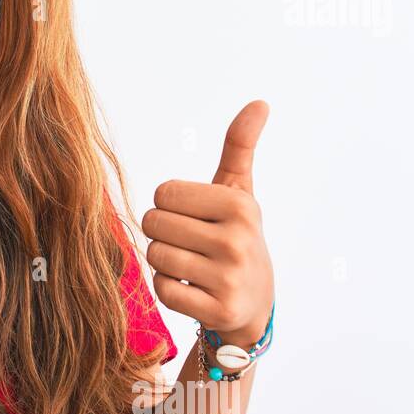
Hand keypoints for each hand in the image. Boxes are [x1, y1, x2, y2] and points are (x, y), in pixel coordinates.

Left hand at [141, 100, 274, 348]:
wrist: (255, 303)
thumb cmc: (236, 236)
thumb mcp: (239, 191)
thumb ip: (239, 147)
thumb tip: (259, 102)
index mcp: (240, 205)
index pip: (163, 193)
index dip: (169, 205)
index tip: (194, 218)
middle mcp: (238, 241)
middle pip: (153, 224)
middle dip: (164, 233)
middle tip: (191, 244)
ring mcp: (230, 279)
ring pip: (155, 256)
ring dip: (165, 262)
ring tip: (194, 265)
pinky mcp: (218, 310)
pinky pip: (162, 290)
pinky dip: (170, 289)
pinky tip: (195, 289)